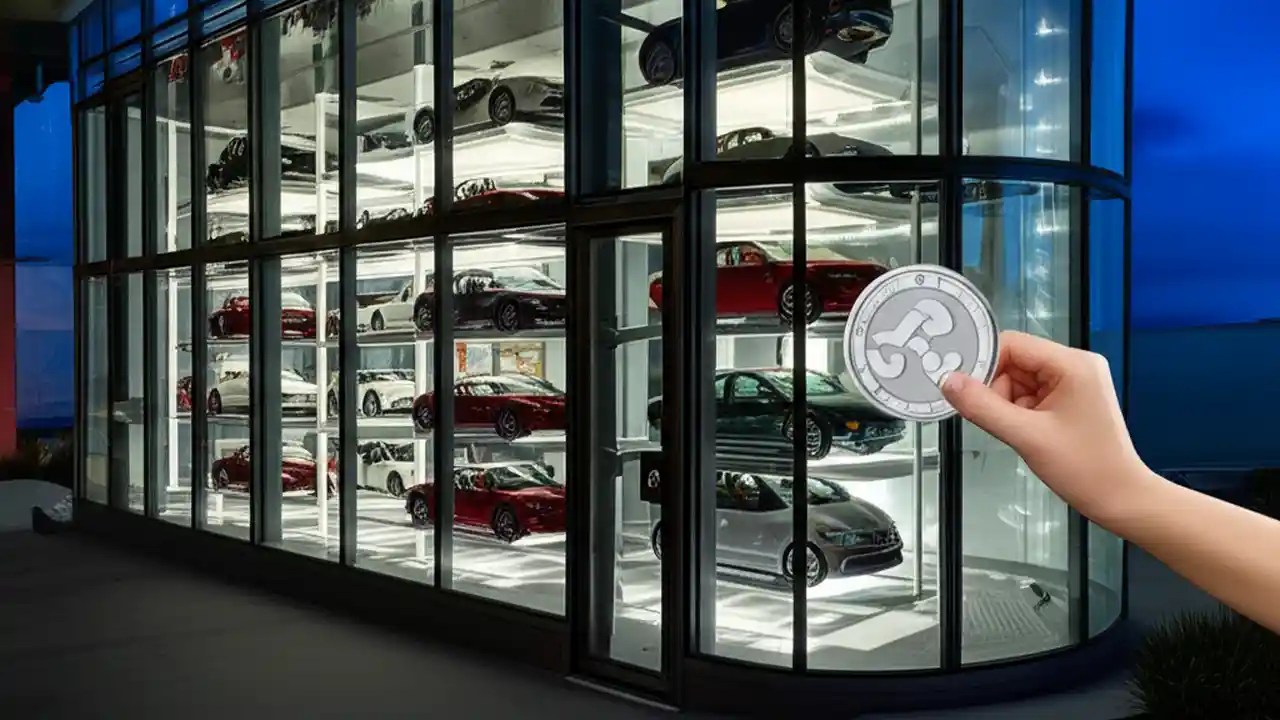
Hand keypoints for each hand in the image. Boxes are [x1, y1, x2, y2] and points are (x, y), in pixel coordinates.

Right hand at [938, 330, 1152, 522]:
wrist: (1120, 499)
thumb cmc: (1085, 468)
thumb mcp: (1026, 436)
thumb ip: (982, 407)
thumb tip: (949, 382)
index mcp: (1073, 364)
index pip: (1013, 344)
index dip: (984, 363)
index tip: (962, 387)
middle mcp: (1076, 365)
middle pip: (1014, 362)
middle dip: (997, 390)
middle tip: (998, 420)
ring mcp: (1074, 382)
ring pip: (1018, 380)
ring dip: (1007, 404)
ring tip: (1020, 432)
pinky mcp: (1070, 399)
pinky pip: (1030, 394)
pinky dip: (1018, 412)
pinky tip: (1027, 433)